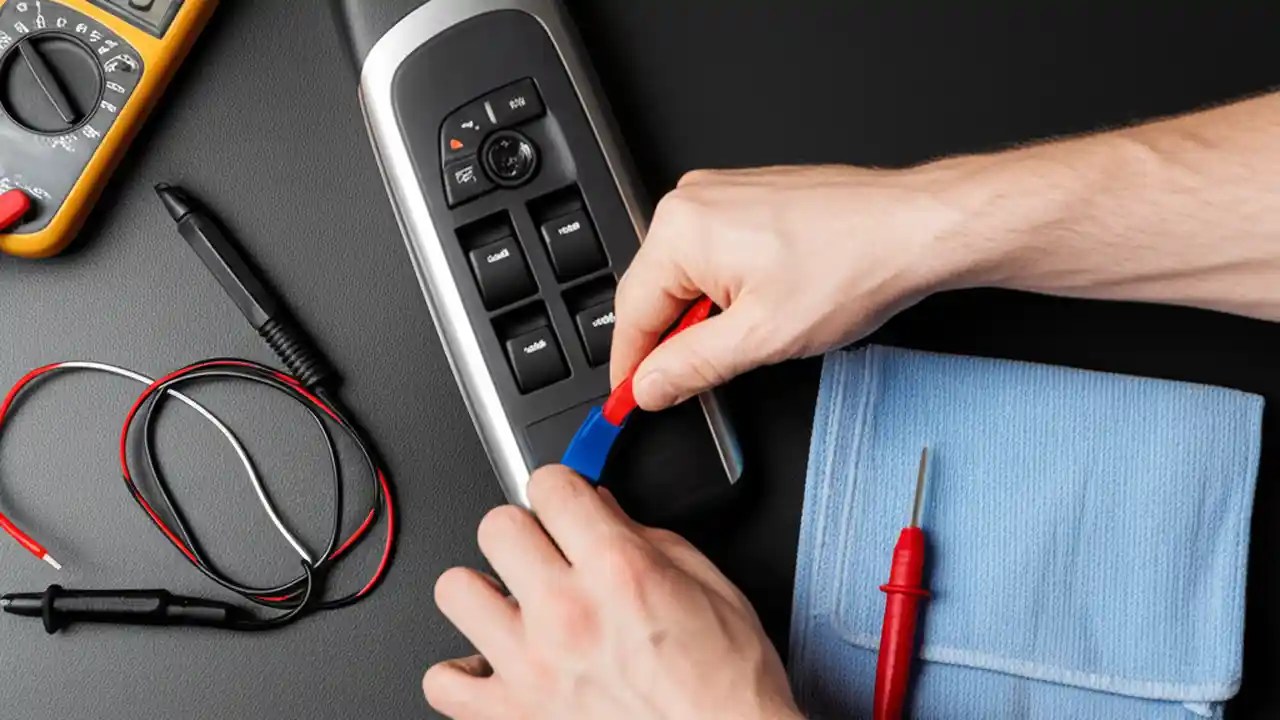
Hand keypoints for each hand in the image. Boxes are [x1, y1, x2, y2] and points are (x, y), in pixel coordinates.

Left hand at [423, 466, 801, 719]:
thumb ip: (651, 541)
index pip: (550, 485)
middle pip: (496, 525)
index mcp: (618, 571)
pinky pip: (442, 680)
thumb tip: (606, 510)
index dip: (562, 489)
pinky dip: (462, 672)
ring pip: (456, 590)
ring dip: (486, 593)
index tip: (567, 504)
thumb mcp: (713, 590)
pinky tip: (495, 665)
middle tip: (546, 554)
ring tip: (515, 607)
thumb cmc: (727, 692)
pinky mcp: (510, 716)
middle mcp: (567, 613)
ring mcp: (530, 667)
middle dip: (524, 532)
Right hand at [612, 164, 994, 409]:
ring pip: (684, 277)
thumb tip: (649, 385)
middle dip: (671, 341)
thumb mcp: (762, 338)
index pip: (631, 312)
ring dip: (703, 317)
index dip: (630, 367)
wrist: (916, 228)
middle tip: (695, 383)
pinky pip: (712, 255)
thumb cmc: (856, 264)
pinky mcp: (746, 199)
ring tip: (754, 334)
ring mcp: (720, 194)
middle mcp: (692, 200)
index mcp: (681, 229)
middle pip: (655, 292)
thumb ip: (691, 367)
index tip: (627, 401)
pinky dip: (724, 291)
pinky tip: (763, 307)